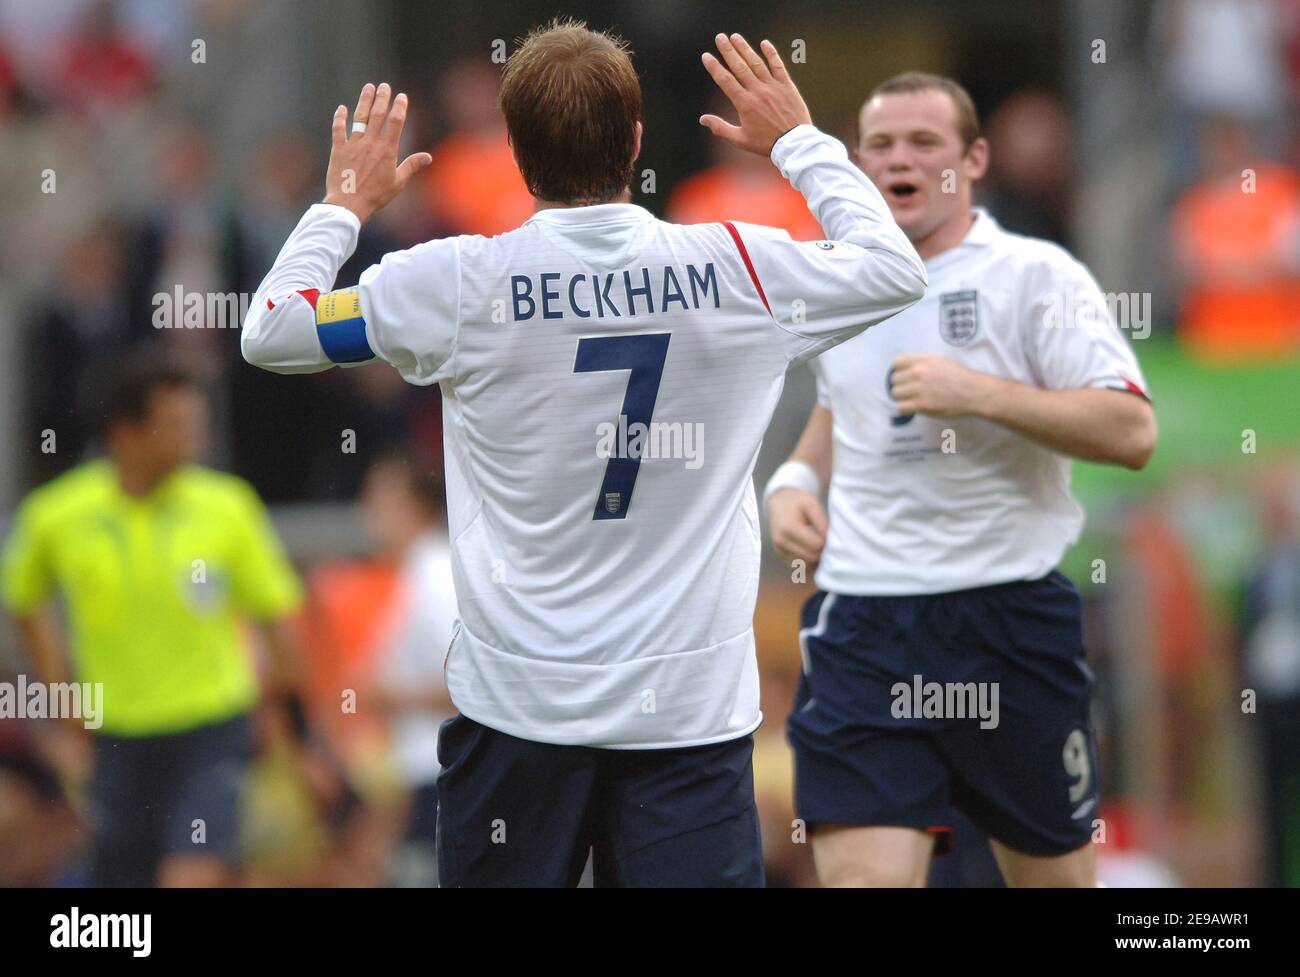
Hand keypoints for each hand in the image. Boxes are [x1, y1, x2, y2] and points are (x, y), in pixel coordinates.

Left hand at [323, 82, 431, 223]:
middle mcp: (371, 143)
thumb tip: (428, 157)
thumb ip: (411, 166)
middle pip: (378, 115)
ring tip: (368, 88)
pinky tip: (342, 108)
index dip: (399, 107)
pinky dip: (340, 118)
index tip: (401, 96)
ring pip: (360, 117)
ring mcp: (353, 144)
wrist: (350, 203)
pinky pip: (338, 129)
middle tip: (384, 86)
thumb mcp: (398, 182)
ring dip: (364, 101)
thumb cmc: (376, 196)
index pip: (395, 122)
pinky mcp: (338, 149)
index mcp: (387, 150)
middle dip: (382, 98)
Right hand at [700, 34, 811, 155]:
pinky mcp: (786, 86)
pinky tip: (764, 43)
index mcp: (744, 103)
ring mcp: (773, 87)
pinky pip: (778, 66)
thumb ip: (720, 128)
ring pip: (756, 63)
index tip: (706, 56)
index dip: (714, 67)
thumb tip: (702, 119)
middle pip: (739, 66)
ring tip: (735, 37)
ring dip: (745, 48)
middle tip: (720, 37)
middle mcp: (757, 91)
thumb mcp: (740, 139)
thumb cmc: (765, 143)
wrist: (793, 144)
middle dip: (728, 50)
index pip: (725, 80)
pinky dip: (771, 53)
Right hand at [767, 487, 827, 566]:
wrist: (778, 504)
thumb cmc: (797, 503)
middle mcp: (781, 542)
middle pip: (812, 557)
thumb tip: (829, 540)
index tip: (829, 535)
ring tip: (820, 545)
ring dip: (816, 558)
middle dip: (822, 551)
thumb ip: (821, 522)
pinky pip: (800, 566)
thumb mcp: (811, 505)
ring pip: (806, 565)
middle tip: (827, 541)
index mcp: (789, 528)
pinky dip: (810, 561)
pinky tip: (813, 550)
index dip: (826, 542)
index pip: (816, 545)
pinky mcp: (782, 556)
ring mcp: (780, 551)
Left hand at [889, 353, 993, 416]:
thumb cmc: (959, 376)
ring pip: (895, 394)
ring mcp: (918, 389)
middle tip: (910, 390)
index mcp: (922, 360)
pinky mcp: (920, 405)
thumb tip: (908, 367)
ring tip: (911, 399)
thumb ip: (923, 362)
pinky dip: (905, 409)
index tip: (903, 376)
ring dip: (902, 397)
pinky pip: (900, 407)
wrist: (973, 392)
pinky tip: (913, 408)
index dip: (898, 370)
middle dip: (901, 384)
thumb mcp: (941, 360)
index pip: (896, 362)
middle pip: (894, 379)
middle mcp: (918, 373)